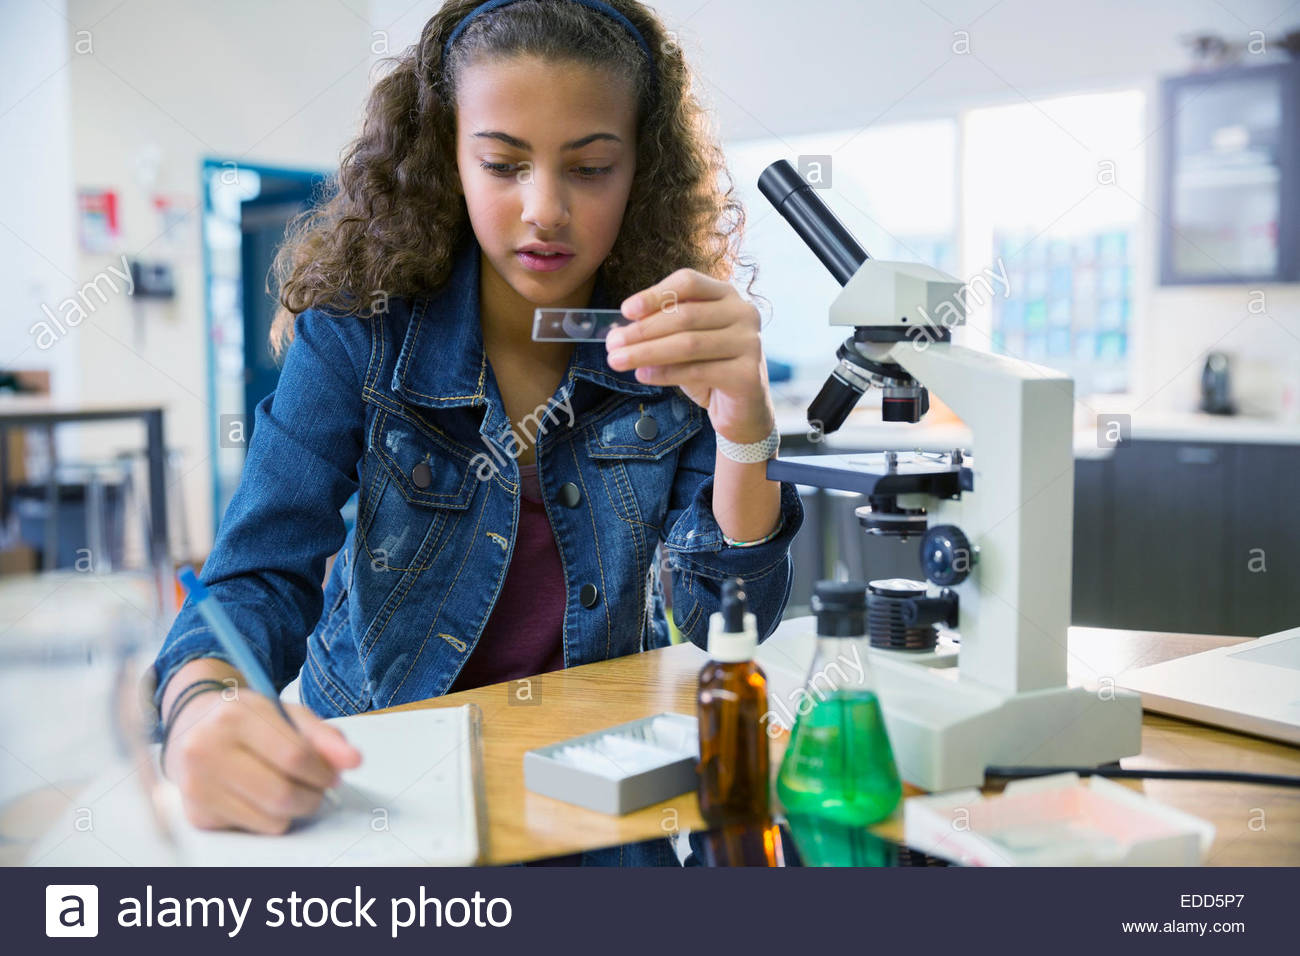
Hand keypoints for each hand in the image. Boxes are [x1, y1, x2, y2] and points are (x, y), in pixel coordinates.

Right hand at [162, 689, 361, 834]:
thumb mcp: (286, 714)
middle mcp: (208, 750)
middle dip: (313, 796)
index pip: (294, 755)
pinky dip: (271, 817)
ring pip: (271, 818)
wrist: (192, 728)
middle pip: (282, 793)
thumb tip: (353, 761)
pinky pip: (254, 828)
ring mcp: (198, 785)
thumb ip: (323, 736)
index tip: (334, 774)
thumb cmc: (247, 720)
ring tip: (293, 789)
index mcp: (235, 716)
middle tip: (319, 788)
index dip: (324, 771)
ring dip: (295, 809)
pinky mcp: (197, 813)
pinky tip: (263, 796)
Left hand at [605, 268, 775, 443]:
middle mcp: (743, 313)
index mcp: (726, 294)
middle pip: (685, 315)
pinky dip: (665, 374)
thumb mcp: (685, 341)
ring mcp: (749, 342)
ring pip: (688, 344)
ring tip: (618, 361)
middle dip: (643, 330)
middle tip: (612, 344)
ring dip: (647, 352)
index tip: (625, 311)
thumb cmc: (709, 368)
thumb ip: (662, 329)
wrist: (742, 408)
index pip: (688, 283)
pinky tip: (642, 375)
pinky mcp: (747, 374)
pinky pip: (697, 371)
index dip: (655, 294)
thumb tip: (620, 330)